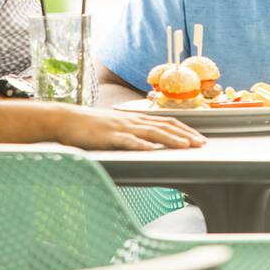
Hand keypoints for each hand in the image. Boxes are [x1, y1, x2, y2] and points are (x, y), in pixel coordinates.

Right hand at [57, 105, 205, 149]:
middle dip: (185, 135)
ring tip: (185, 146)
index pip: (167, 123)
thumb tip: (150, 142)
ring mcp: (121, 128)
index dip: (185, 130)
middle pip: (164, 127)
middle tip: (202, 144)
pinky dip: (140, 145)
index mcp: (136, 119)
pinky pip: (126, 141)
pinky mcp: (108, 136)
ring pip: (150, 133)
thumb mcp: (117, 127)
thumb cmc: (92, 126)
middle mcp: (133, 121)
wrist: (66, 119)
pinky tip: (150, 150)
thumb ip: (134, 132)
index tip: (199, 139)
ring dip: (169, 139)